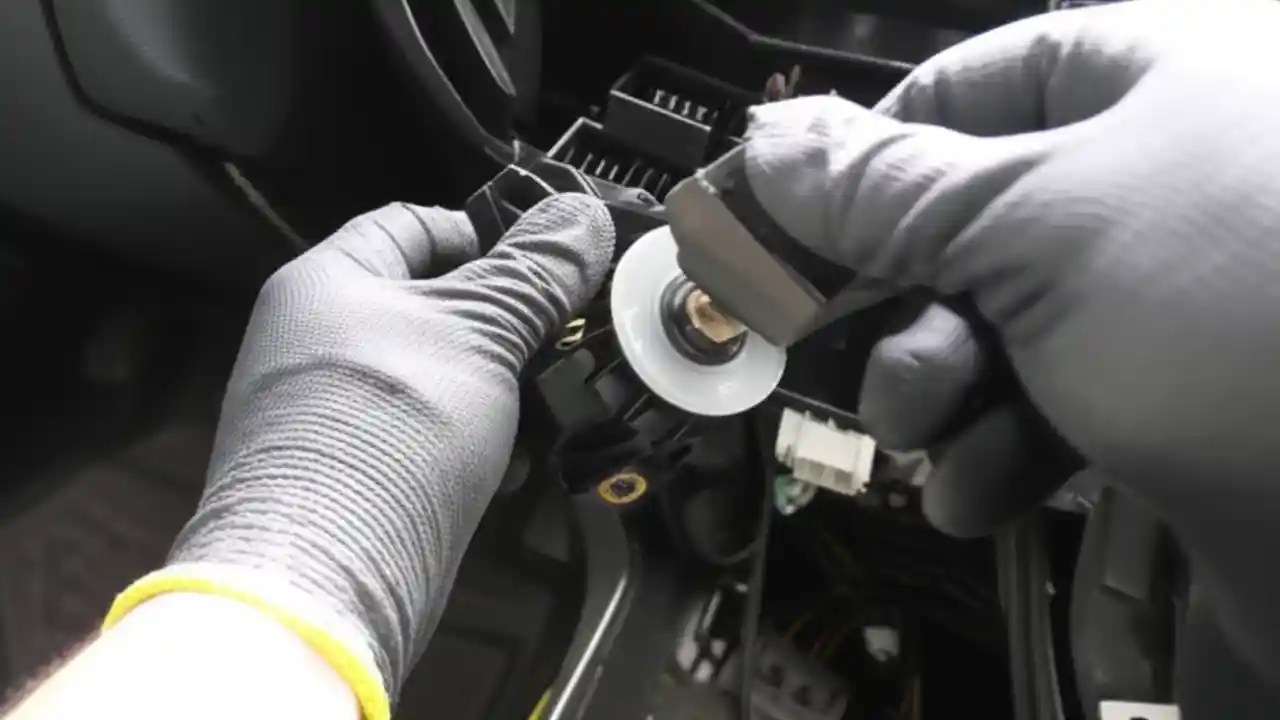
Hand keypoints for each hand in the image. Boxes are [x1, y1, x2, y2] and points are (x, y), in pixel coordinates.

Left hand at [105, 195, 613, 718]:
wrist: (325, 574)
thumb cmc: (392, 425)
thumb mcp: (480, 332)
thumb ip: (535, 272)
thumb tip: (585, 212)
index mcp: (328, 279)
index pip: (413, 222)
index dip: (485, 232)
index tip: (547, 262)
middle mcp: (317, 336)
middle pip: (428, 302)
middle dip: (501, 320)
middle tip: (564, 332)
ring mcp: (330, 408)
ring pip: (433, 371)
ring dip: (493, 383)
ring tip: (550, 398)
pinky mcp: (351, 470)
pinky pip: (420, 432)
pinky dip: (468, 437)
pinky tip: (511, 461)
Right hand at [691, 2, 1279, 712]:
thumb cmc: (1256, 320)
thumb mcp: (1040, 226)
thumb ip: (887, 189)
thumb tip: (772, 148)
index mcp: (1166, 80)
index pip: (966, 89)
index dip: (866, 158)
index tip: (783, 226)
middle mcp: (1171, 185)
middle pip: (967, 225)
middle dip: (905, 303)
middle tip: (878, 355)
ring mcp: (1175, 306)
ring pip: (996, 332)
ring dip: (940, 393)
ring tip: (944, 434)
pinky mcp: (1178, 411)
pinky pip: (1049, 412)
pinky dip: (1000, 458)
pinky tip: (993, 490)